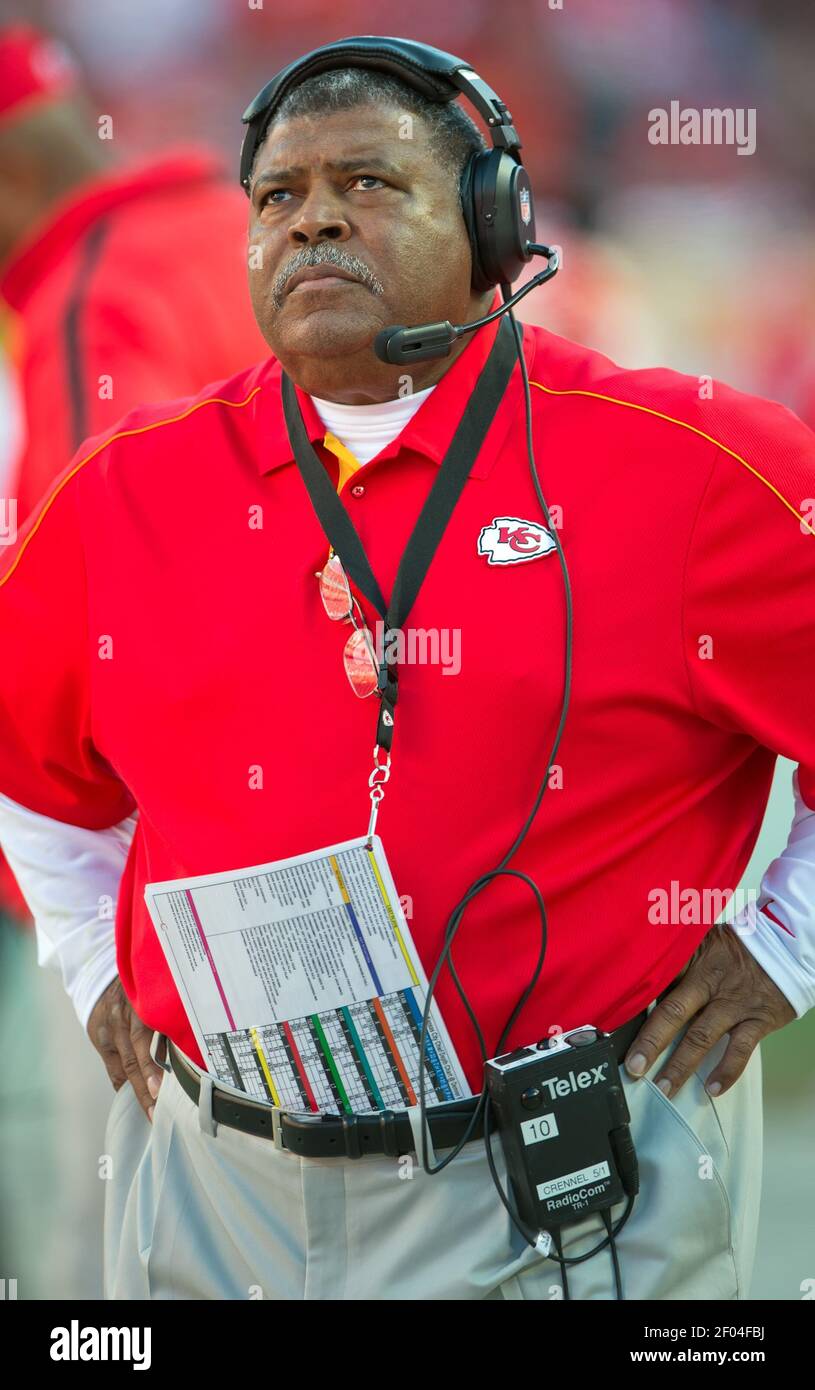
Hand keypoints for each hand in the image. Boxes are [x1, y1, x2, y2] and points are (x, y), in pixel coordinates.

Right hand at [87, 976, 163, 1120]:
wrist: (103, 973)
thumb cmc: (141, 985)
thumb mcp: (155, 995)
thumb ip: (167, 1020)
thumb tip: (187, 1051)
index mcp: (137, 1006)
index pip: (142, 1041)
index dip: (150, 1067)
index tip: (160, 1090)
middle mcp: (119, 1020)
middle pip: (132, 1061)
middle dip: (145, 1089)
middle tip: (157, 1113)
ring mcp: (105, 1031)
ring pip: (121, 1067)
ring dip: (136, 1091)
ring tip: (149, 1113)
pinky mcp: (96, 1038)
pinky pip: (112, 1067)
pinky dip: (123, 1083)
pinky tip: (133, 1097)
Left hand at [624, 922, 795, 1097]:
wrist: (785, 946)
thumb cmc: (737, 948)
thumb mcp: (702, 942)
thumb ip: (675, 962)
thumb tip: (639, 985)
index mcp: (692, 958)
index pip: (657, 979)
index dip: (634, 1001)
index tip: (611, 1023)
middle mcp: (710, 980)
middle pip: (674, 1012)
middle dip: (651, 1042)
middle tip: (633, 1066)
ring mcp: (734, 1002)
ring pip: (702, 1036)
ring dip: (681, 1065)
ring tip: (664, 1087)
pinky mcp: (757, 1019)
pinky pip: (740, 1049)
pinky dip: (727, 1071)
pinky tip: (712, 1089)